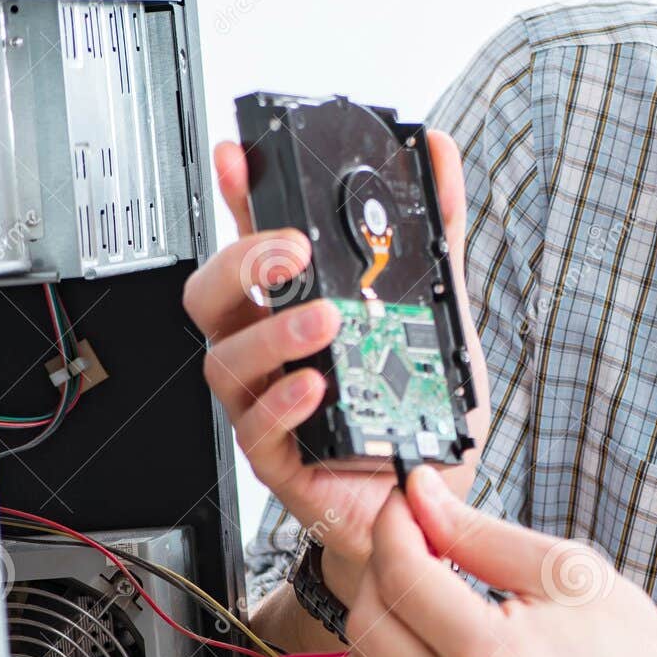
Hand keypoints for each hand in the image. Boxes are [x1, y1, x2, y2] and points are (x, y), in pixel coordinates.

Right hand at [182, 132, 489, 598]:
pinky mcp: (279, 459)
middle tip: (294, 251)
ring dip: (273, 335)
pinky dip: (284, 405)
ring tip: (323, 323)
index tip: (238, 156)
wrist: (427, 500)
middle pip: (214, 295)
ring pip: (228, 360)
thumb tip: (442, 158)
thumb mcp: (438, 310)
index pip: (253, 243)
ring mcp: (268, 405)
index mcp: (295, 308)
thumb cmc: (416, 408)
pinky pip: (258, 429)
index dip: (236, 197)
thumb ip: (436, 236)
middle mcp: (270, 353)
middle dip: (242, 262)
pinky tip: (314, 389)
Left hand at [329, 466, 656, 656]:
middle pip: (368, 623)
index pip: (402, 572)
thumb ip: (480, 534)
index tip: (408, 502)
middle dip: (385, 570)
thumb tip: (417, 494)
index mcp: (493, 655)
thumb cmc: (631, 652)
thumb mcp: (566, 572)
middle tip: (422, 548)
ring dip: (374, 636)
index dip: (395, 522)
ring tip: (421, 612)